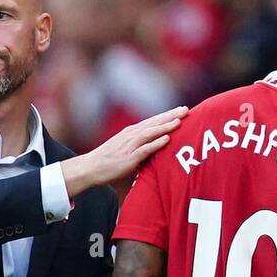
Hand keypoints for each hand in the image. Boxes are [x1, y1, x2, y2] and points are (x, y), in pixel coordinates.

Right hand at [62, 107, 187, 195]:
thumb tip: (152, 151)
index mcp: (131, 132)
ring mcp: (130, 146)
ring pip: (151, 133)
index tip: (180, 110)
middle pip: (154, 122)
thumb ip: (138, 147)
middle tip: (186, 109)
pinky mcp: (128, 158)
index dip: (167, 115)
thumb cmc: (108, 161)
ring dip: (166, 126)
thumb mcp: (124, 149)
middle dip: (171, 115)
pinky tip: (167, 139)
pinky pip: (145, 149)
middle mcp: (132, 135)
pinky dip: (156, 143)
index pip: (152, 121)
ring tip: (179, 121)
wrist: (90, 167)